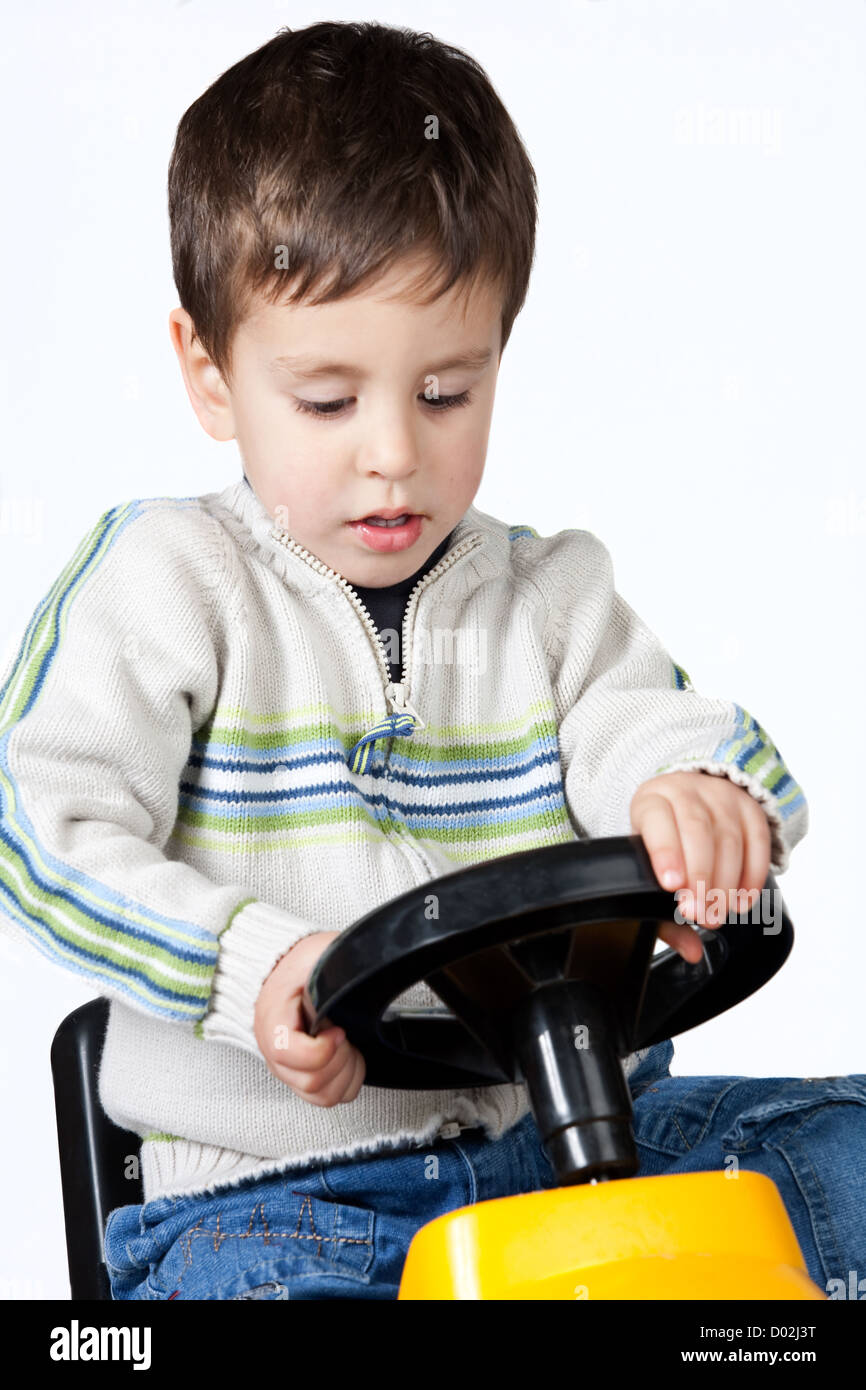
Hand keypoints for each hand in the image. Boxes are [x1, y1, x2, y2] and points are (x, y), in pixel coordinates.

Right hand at [253, 932, 365, 1104]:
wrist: (288, 974)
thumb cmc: (303, 965)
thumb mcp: (319, 954)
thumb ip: (337, 962)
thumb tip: (369, 965)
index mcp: (272, 1022)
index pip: (287, 1053)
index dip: (321, 1048)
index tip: (338, 1029)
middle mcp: (275, 1053)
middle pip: (311, 1082)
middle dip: (341, 1058)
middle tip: (344, 1034)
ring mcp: (289, 1070)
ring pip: (324, 1096)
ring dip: (346, 1071)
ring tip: (347, 1045)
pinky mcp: (304, 1078)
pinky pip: (330, 1098)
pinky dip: (347, 1081)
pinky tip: (348, 1056)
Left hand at [630, 770, 771, 963]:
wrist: (692, 799)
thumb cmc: (666, 839)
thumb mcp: (652, 865)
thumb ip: (664, 913)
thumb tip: (690, 950)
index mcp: (652, 800)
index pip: (658, 821)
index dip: (666, 853)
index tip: (671, 886)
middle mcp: (687, 791)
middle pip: (698, 831)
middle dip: (701, 878)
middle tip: (700, 914)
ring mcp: (722, 796)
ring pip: (730, 838)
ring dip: (726, 883)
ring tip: (718, 914)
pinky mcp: (751, 808)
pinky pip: (758, 841)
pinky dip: (753, 876)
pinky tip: (742, 901)